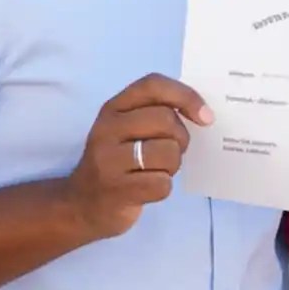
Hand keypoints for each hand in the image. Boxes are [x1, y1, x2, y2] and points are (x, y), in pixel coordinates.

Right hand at [66, 73, 213, 240]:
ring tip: (157, 170)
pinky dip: (163, 187)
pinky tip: (147, 187)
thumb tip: (204, 113)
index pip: (153, 85)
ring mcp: (109, 160)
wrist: (82, 204)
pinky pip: (162, 184)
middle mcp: (107, 129)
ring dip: (173, 165)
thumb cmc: (118, 161)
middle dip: (181, 139)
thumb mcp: (127, 129)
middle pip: (166, 120)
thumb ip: (156, 112)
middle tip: (171, 151)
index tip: (206, 116)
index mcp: (113, 108)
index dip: (186, 96)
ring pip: (168, 152)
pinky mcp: (117, 190)